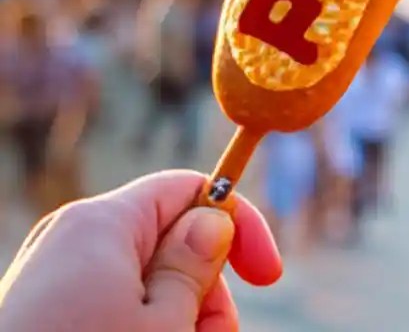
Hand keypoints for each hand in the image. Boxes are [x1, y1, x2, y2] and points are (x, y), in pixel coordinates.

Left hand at [0, 170, 282, 331]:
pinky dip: (139, 330)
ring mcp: (52, 281)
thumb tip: (211, 220)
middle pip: (171, 244)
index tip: (269, 278)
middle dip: (205, 294)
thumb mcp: (164, 322)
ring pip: (143, 285)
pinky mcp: (42, 315)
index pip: (189, 189)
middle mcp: (71, 241)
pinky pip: (109, 309)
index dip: (239, 226)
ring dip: (178, 319)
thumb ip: (195, 264)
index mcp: (101, 223)